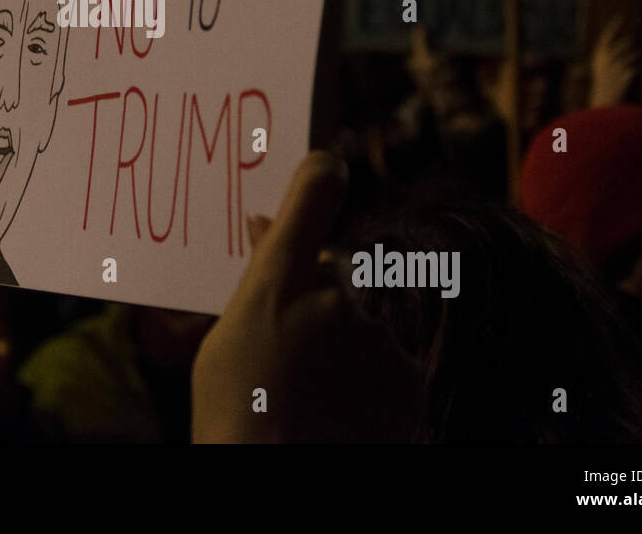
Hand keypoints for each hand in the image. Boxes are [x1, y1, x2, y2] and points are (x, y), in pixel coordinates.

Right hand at [191, 151, 422, 442]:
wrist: (279, 479)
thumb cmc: (236, 412)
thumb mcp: (231, 335)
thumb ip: (258, 277)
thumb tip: (265, 225)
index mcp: (280, 282)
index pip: (314, 193)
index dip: (320, 174)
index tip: (325, 162)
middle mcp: (336, 298)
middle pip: (338, 274)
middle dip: (320, 297)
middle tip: (290, 345)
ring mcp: (376, 339)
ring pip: (364, 322)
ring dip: (345, 345)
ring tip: (310, 392)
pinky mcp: (409, 380)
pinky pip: (389, 361)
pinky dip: (371, 380)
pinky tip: (341, 408)